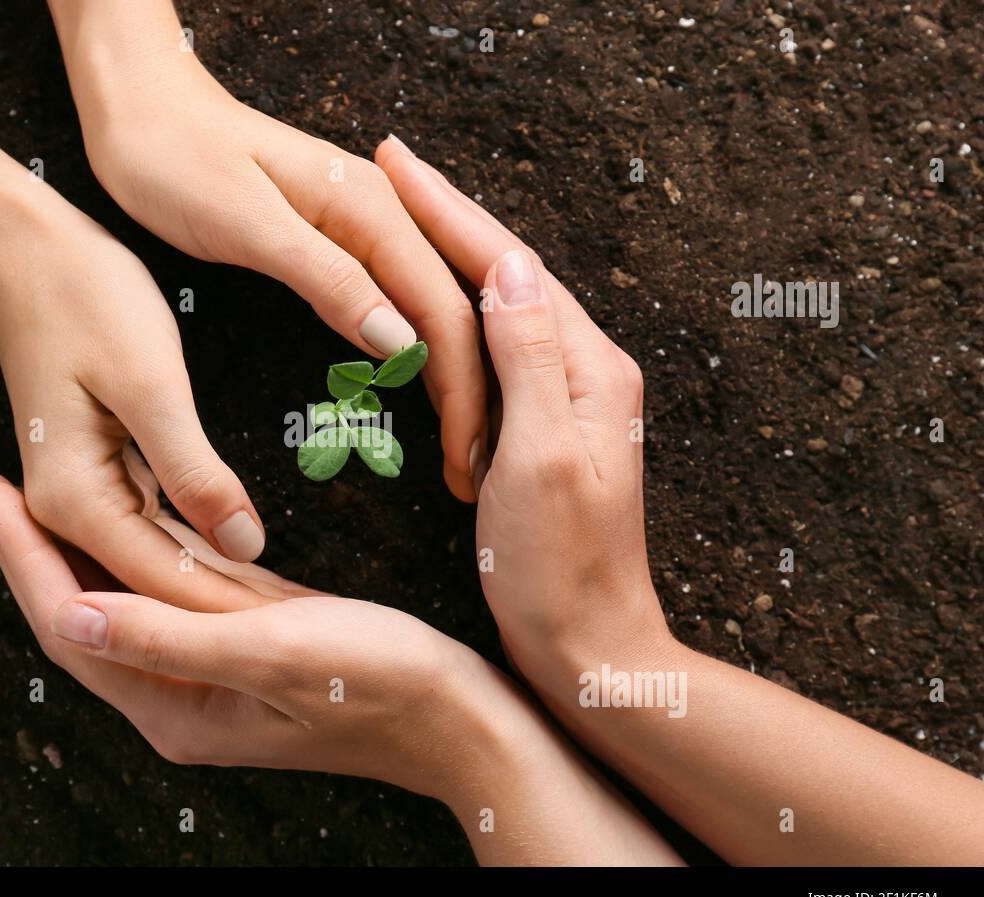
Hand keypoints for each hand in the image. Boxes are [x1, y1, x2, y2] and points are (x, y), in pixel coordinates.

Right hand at [0, 201, 270, 607]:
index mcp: (75, 501)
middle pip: (155, 591)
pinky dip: (195, 551)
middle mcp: (66, 513)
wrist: (25, 247)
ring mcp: (76, 496)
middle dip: (226, 618)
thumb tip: (245, 546)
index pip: (164, 588)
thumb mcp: (152, 386)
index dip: (233, 615)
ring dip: (214, 591)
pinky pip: (150, 532)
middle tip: (308, 641)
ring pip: (153, 568)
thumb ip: (196, 475)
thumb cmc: (87, 299)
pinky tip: (243, 563)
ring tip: (288, 618)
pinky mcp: (95, 475)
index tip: (299, 639)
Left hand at [0, 471, 680, 864]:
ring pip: (125, 601)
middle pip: (83, 611)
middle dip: (36, 546)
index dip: (21, 553)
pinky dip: (146, 553)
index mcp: (173, 705)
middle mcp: (180, 696)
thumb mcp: (273, 654)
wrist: (461, 717)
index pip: (67, 621)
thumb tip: (71, 616)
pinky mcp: (246, 649)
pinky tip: (137, 512)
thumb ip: (170, 638)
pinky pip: (175, 597)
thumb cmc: (380, 686)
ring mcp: (212, 675)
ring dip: (85, 545)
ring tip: (46, 484)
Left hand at [47, 0, 486, 500]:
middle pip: (453, 312)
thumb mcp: (249, 225)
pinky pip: (398, 300)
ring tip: (455, 443)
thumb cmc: (179, 160)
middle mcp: (384, 212)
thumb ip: (328, 279)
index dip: (462, 386)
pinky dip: (415, 351)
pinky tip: (414, 387)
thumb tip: (402, 342)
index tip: (464, 454)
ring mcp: (365, 223)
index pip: (445, 309)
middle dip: (470, 392)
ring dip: (450, 376)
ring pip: (432, 308)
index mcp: (373, 207)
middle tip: (469, 468)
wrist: (139, 107)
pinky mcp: (340, 238)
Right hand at [375, 139, 670, 683]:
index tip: (395, 162)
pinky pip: (497, 355)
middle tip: (391, 169)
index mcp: (588, 369)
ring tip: (401, 218)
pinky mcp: (545, 432)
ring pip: (501, 308)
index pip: (509, 266)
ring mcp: (566, 401)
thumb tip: (511, 267)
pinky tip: (430, 310)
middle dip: (447, 217)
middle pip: (508, 273)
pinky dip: (456, 322)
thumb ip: (530, 360)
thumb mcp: (545, 460)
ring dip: (449, 260)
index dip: (448, 211)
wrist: (591, 647)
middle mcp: (585, 372)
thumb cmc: (563, 569)